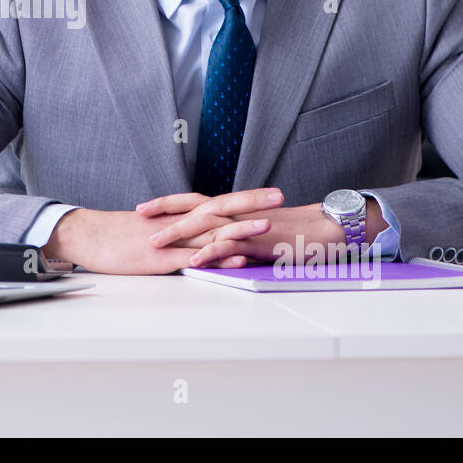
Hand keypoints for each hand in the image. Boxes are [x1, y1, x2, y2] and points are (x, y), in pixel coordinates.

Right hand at [43, 204, 273, 274]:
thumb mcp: (149, 230)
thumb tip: (191, 240)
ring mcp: (171, 240)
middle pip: (220, 209)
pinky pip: (194, 257)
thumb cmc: (114, 235)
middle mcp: (178, 223)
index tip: (268, 194)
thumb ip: (172, 233)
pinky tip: (238, 258)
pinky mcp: (161, 258)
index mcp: (177, 216)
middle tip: (280, 196)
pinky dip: (219, 257)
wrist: (85, 235)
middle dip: (251, 202)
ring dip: (241, 227)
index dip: (243, 198)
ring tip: (269, 224)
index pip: (216, 202)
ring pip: (212, 231)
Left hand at [140, 189, 346, 266]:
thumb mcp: (253, 235)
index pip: (194, 201)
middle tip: (139, 215)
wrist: (324, 230)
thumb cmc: (290, 234)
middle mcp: (235, 213)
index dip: (168, 203)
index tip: (144, 207)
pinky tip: (193, 261)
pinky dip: (211, 253)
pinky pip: (231, 246)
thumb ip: (231, 240)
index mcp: (232, 210)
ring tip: (155, 242)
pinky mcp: (258, 241)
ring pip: (206, 225)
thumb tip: (212, 251)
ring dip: (179, 233)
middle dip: (164, 211)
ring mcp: (246, 225)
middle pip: (193, 207)